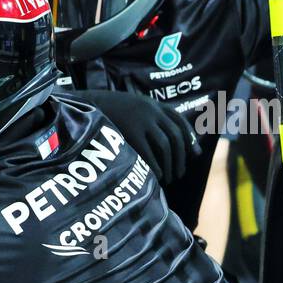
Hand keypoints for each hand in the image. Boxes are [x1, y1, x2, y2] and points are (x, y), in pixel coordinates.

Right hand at [69, 88, 200, 184]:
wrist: (87, 105)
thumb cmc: (110, 112)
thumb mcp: (134, 108)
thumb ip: (150, 119)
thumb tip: (164, 138)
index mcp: (154, 105)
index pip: (180, 122)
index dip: (190, 139)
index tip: (194, 155)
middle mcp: (152, 111)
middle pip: (176, 135)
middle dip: (182, 156)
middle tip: (180, 172)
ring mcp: (141, 121)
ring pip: (166, 144)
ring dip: (171, 163)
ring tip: (169, 177)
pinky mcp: (130, 132)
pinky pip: (148, 151)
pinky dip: (155, 166)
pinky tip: (156, 176)